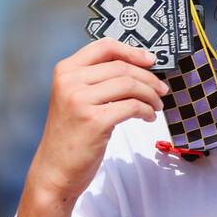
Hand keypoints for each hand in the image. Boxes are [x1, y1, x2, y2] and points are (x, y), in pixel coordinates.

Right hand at [25, 38, 168, 206]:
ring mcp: (80, 100)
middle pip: (122, 67)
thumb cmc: (70, 136)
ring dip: (151, 95)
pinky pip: (132, 106)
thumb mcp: (75, 99)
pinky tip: (148, 117)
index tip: (150, 60)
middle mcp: (70, 81)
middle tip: (161, 89)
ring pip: (130, 85)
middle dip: (148, 77)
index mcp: (65, 70)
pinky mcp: (94, 121)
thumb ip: (96, 80)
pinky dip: (147, 110)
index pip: (104, 46)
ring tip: (156, 106)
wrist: (55, 170)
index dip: (132, 51)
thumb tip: (137, 68)